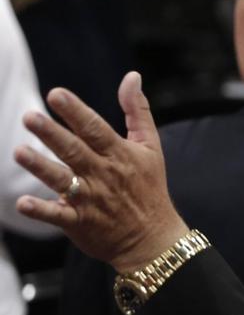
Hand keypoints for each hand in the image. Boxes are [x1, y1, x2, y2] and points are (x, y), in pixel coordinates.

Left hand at [12, 72, 188, 272]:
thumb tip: (132, 76)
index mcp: (119, 154)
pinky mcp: (80, 223)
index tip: (55, 94)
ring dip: (41, 167)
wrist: (153, 238)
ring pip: (63, 181)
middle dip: (52, 134)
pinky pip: (58, 216)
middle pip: (74, 150)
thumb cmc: (149, 187)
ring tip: (19, 152)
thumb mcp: (150, 146)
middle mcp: (104, 174)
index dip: (75, 111)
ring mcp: (91, 200)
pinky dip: (41, 210)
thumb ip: (137, 110)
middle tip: (29, 117)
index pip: (95, 128)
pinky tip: (22, 202)